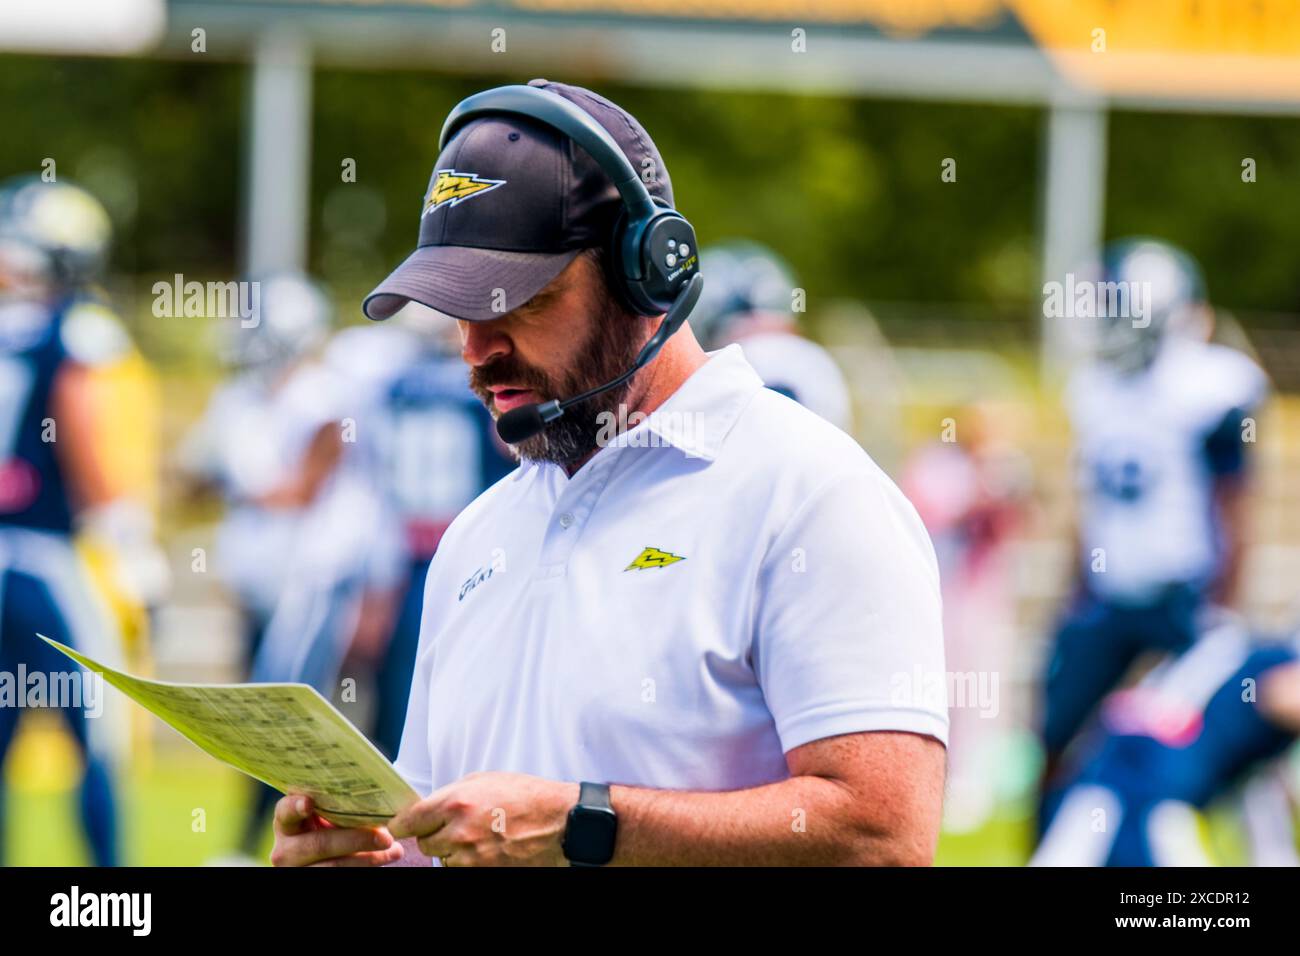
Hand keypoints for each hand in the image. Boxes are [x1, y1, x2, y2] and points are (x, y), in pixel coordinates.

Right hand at [270, 794, 404, 866]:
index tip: (309, 803)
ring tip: (394, 848)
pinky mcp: (310, 880)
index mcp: (286, 823)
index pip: (285, 811)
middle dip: (355, 839)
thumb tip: (374, 793)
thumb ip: (336, 805)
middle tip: (386, 836)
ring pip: (333, 866)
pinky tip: (386, 856)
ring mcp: (297, 869)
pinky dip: (367, 864)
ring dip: (368, 858)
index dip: (295, 807)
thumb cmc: (330, 825)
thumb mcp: (326, 816)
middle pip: (319, 844)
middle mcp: (285, 849)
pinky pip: (340, 874)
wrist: (325, 855)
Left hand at [387, 772, 578, 866]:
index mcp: (456, 803)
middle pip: (424, 843)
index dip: (403, 824)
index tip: (402, 825)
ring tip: (480, 837)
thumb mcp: (484, 781)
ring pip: (442, 859)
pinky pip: (460, 869)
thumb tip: (427, 807)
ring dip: (453, 851)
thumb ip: (451, 795)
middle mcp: (458, 832)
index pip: (408, 821)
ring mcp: (470, 858)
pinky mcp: (482, 873)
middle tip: (456, 826)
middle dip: (435, 835)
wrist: (558, 823)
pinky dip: (468, 862)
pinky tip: (487, 849)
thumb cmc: (525, 797)